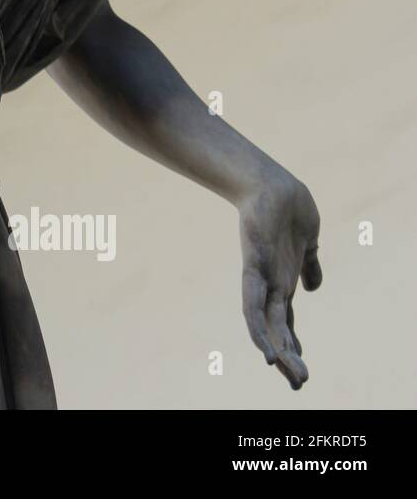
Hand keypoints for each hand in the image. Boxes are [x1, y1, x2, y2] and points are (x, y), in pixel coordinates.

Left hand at [236, 172, 322, 388]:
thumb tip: (313, 289)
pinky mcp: (254, 266)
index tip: (300, 372)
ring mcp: (262, 276)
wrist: (270, 182)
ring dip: (278, 349)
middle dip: (289, 357)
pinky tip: (266, 350)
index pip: (287, 321)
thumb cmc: (287, 207)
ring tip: (285, 372)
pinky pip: (253, 303)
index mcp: (284, 281)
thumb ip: (309, 265)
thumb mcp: (308, 239)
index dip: (293, 345)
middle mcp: (272, 283)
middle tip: (298, 385)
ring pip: (268, 322)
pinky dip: (259, 328)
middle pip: (279, 328)